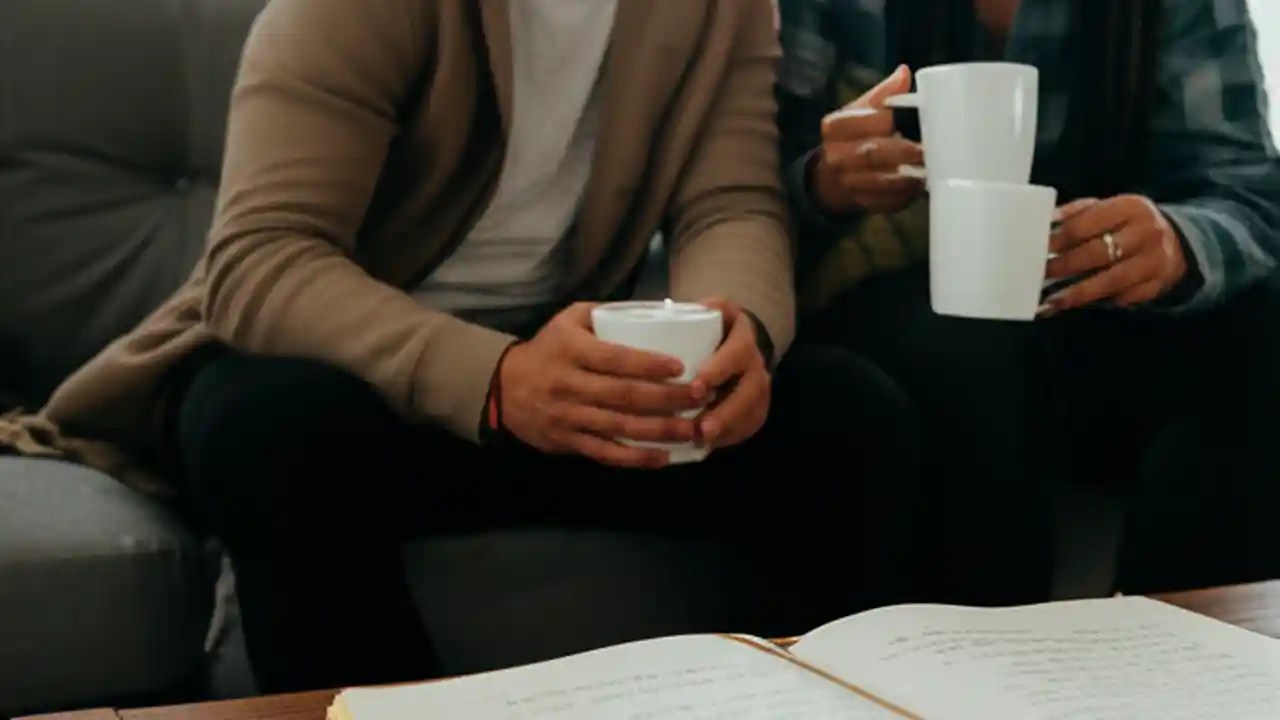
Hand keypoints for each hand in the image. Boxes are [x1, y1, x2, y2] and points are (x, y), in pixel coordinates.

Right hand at [498, 303, 706, 468]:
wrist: (505, 388)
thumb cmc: (549, 349)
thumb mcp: (568, 320)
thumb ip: (604, 313)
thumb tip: (652, 311)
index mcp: (571, 350)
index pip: (614, 358)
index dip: (648, 364)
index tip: (681, 366)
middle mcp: (569, 385)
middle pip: (624, 395)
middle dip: (667, 398)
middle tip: (701, 396)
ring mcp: (568, 417)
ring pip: (620, 427)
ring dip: (660, 431)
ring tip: (693, 429)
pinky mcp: (568, 442)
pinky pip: (606, 452)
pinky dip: (635, 459)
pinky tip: (663, 457)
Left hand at [692, 299, 771, 449]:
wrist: (730, 336)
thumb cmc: (705, 324)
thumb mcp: (701, 310)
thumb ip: (686, 313)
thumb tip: (663, 318)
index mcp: (741, 333)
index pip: (736, 352)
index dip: (718, 370)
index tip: (695, 386)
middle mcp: (755, 359)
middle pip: (751, 388)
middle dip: (727, 410)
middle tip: (703, 427)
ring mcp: (759, 384)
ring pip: (753, 410)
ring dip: (729, 428)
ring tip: (704, 441)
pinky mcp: (757, 405)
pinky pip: (749, 424)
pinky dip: (730, 436)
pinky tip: (708, 445)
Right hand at [811, 64, 925, 215]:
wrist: (830, 177)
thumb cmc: (853, 136)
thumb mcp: (861, 110)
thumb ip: (884, 94)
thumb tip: (904, 73)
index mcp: (835, 127)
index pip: (868, 121)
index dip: (894, 120)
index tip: (917, 118)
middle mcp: (835, 155)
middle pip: (874, 153)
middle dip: (904, 151)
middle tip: (928, 149)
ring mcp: (847, 183)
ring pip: (881, 181)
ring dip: (908, 176)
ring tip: (928, 168)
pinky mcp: (861, 203)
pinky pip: (886, 201)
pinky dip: (905, 194)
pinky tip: (919, 185)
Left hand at [1042, 195, 1188, 313]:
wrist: (1178, 242)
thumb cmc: (1127, 225)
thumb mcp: (1109, 209)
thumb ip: (1077, 213)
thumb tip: (1046, 221)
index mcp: (1130, 207)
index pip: (1084, 224)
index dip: (1056, 239)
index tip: (1034, 250)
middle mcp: (1146, 232)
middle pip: (1096, 253)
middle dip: (1062, 267)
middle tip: (1036, 276)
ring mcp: (1154, 261)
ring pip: (1109, 281)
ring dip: (1076, 293)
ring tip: (1050, 301)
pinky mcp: (1157, 286)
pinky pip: (1121, 298)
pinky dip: (1095, 303)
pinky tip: (1073, 307)